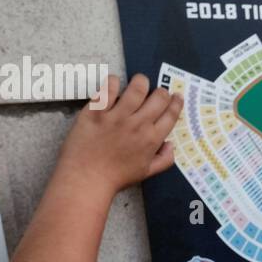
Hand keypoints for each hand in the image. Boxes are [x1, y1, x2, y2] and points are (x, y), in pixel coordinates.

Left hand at [55, 74, 182, 197]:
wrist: (86, 179)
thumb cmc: (116, 178)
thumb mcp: (146, 173)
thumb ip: (164, 160)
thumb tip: (171, 144)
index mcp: (152, 139)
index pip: (171, 114)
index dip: (176, 102)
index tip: (176, 96)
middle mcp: (138, 124)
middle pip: (159, 97)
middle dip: (161, 91)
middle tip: (155, 93)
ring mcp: (117, 116)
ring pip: (138, 87)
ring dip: (141, 81)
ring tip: (138, 83)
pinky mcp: (97, 111)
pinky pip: (109, 88)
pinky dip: (114, 82)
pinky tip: (114, 84)